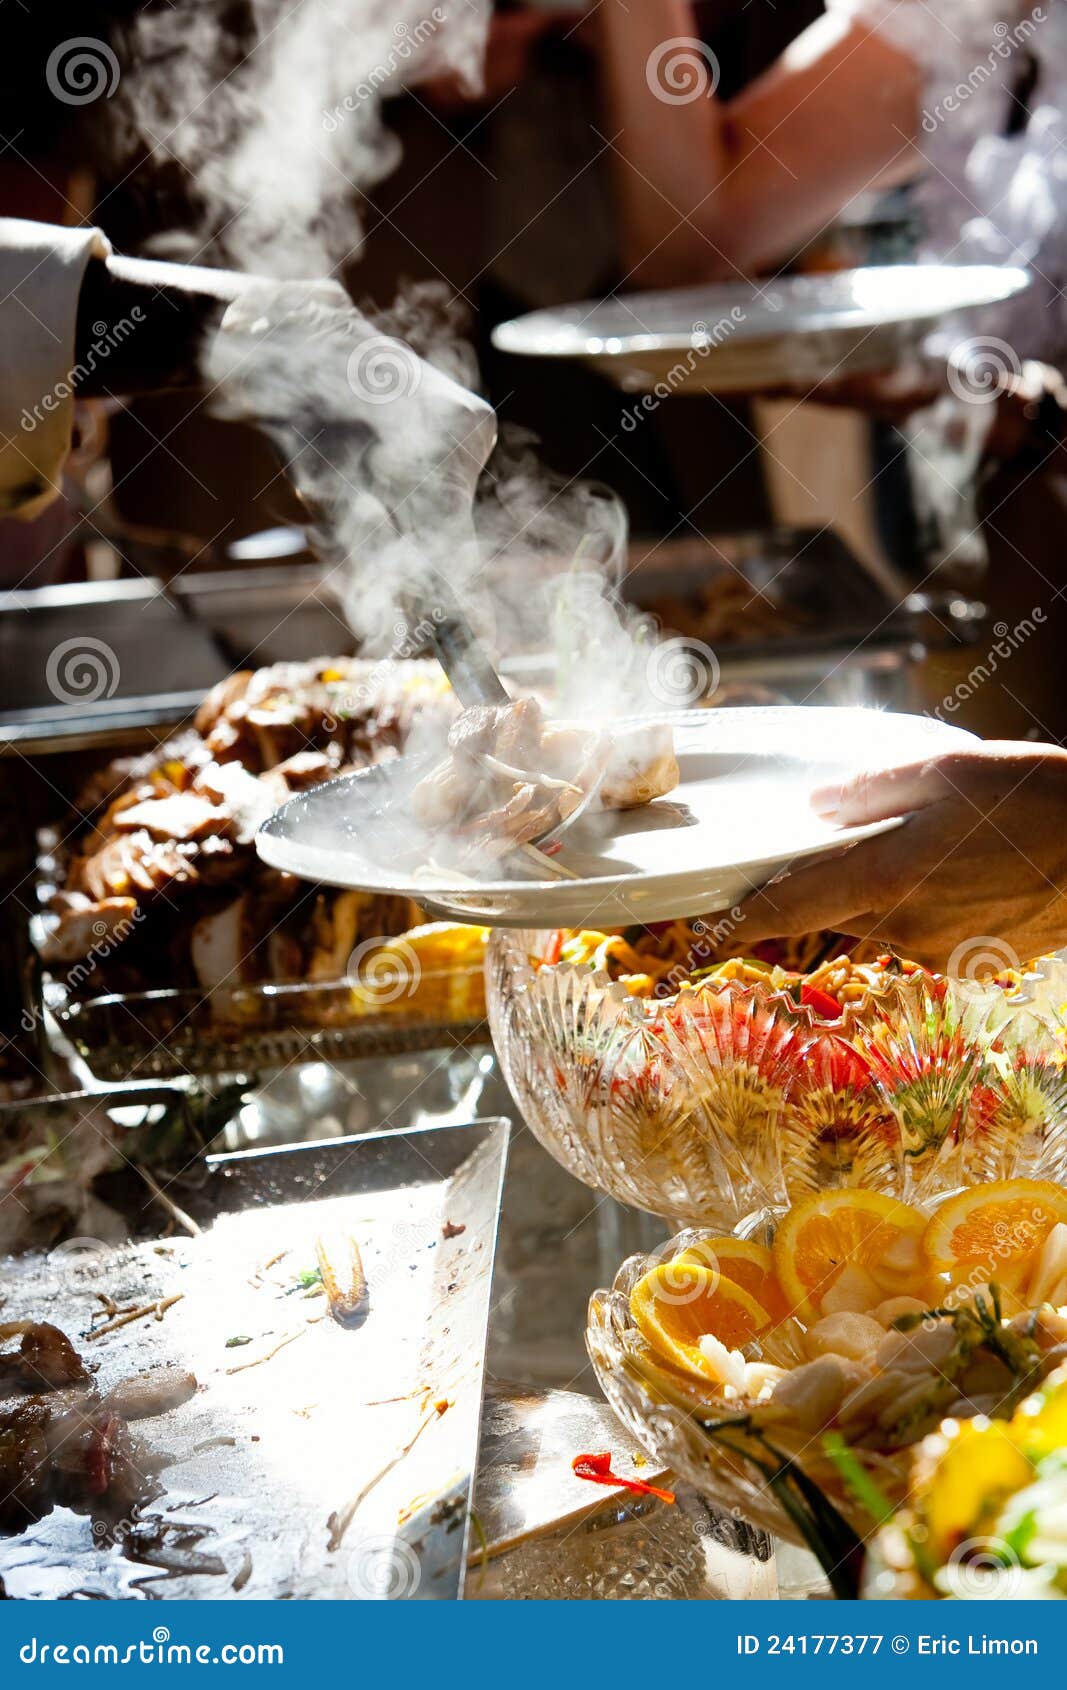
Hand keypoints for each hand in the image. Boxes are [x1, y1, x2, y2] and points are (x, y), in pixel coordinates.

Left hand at [736, 743, 1066, 972]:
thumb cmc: (1040, 802)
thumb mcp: (950, 769)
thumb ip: (870, 789)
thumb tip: (813, 806)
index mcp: (887, 878)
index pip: (787, 910)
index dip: (739, 921)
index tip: (706, 928)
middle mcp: (905, 925)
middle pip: (830, 913)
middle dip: (820, 885)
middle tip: (833, 844)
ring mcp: (939, 949)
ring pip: (877, 920)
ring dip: (879, 889)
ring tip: (925, 844)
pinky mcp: (970, 961)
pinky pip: (921, 930)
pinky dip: (922, 902)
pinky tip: (961, 868)